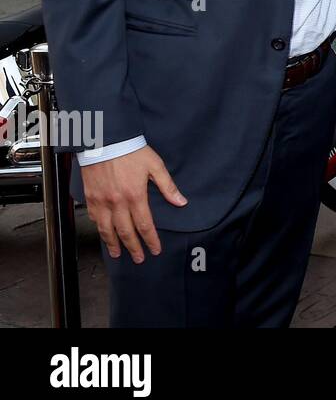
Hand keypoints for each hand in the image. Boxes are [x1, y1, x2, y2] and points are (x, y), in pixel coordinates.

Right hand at [81, 145, 186, 262]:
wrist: (106, 141)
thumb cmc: (132, 151)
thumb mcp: (155, 166)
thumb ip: (168, 187)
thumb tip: (181, 202)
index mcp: (135, 196)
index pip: (145, 225)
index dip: (150, 240)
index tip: (155, 250)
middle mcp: (117, 202)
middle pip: (126, 232)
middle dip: (134, 248)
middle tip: (139, 258)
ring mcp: (101, 201)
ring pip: (107, 229)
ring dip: (113, 244)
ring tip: (119, 254)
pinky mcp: (90, 197)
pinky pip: (95, 218)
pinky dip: (100, 228)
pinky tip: (104, 233)